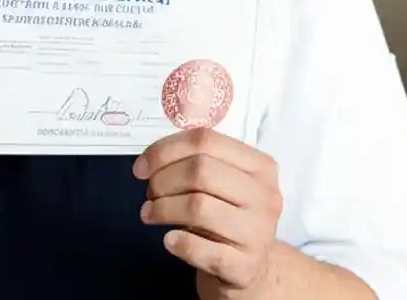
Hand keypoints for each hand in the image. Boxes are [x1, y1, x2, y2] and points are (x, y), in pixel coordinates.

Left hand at [134, 129, 282, 298]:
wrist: (254, 266)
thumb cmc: (228, 216)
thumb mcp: (222, 183)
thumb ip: (195, 162)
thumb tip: (148, 163)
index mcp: (260, 166)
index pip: (206, 140)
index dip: (165, 150)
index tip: (141, 168)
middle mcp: (265, 196)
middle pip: (200, 171)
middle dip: (162, 180)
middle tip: (149, 194)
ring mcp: (258, 232)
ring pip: (198, 207)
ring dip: (162, 209)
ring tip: (150, 214)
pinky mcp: (245, 266)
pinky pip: (201, 249)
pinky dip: (177, 242)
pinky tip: (170, 240)